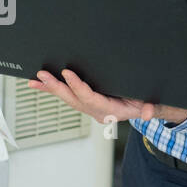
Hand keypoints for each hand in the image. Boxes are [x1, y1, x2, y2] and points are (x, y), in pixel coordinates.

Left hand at [28, 68, 186, 125]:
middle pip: (73, 99)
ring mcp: (88, 107)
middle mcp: (96, 110)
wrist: (144, 108)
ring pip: (66, 98)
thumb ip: (151, 108)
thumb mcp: (152, 103)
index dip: (78, 86)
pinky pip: (67, 96)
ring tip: (34, 81)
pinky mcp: (84, 102)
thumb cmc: (145, 102)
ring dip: (50, 89)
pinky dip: (53, 90)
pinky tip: (39, 84)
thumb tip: (149, 113)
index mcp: (110, 111)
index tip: (67, 74)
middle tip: (42, 76)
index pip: (90, 98)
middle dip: (56, 87)